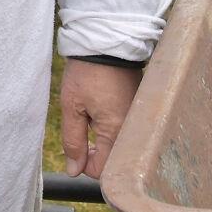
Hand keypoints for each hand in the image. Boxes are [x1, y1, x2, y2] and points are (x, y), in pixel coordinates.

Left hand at [60, 60, 141, 179]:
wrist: (106, 40)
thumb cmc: (86, 72)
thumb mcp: (72, 105)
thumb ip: (73, 141)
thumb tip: (74, 171)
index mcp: (116, 131)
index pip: (103, 170)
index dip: (85, 164)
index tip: (77, 146)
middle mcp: (133, 129)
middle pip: (114, 159)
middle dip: (95, 151)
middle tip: (83, 127)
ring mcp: (139, 118)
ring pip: (119, 143)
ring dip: (103, 136)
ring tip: (92, 112)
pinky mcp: (140, 107)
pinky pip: (127, 128)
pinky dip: (113, 124)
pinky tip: (103, 106)